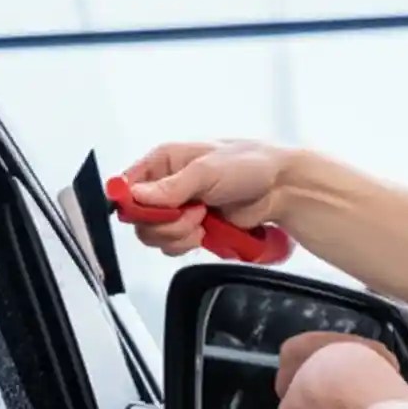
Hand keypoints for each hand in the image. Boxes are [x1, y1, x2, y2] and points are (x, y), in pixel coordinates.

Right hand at [122, 140, 289, 255]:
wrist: (281, 188)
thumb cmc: (250, 165)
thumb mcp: (206, 171)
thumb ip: (170, 187)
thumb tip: (136, 196)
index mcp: (163, 162)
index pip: (126, 186)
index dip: (131, 204)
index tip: (148, 213)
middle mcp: (165, 185)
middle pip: (137, 217)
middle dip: (163, 223)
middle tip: (191, 214)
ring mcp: (177, 209)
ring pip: (153, 235)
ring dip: (177, 234)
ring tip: (202, 221)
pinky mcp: (189, 229)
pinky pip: (171, 246)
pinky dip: (185, 244)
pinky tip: (204, 232)